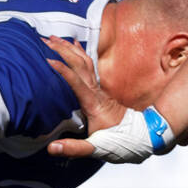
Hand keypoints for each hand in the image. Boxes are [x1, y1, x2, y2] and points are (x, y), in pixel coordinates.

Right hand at [43, 35, 126, 157]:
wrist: (141, 136)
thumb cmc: (119, 142)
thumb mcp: (96, 149)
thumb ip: (73, 148)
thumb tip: (51, 148)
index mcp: (92, 103)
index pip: (76, 82)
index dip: (62, 70)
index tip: (47, 59)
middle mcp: (95, 92)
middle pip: (80, 64)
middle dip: (63, 50)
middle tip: (46, 39)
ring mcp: (98, 89)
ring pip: (84, 62)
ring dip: (69, 48)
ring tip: (55, 38)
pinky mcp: (99, 90)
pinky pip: (88, 66)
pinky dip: (79, 54)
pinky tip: (74, 46)